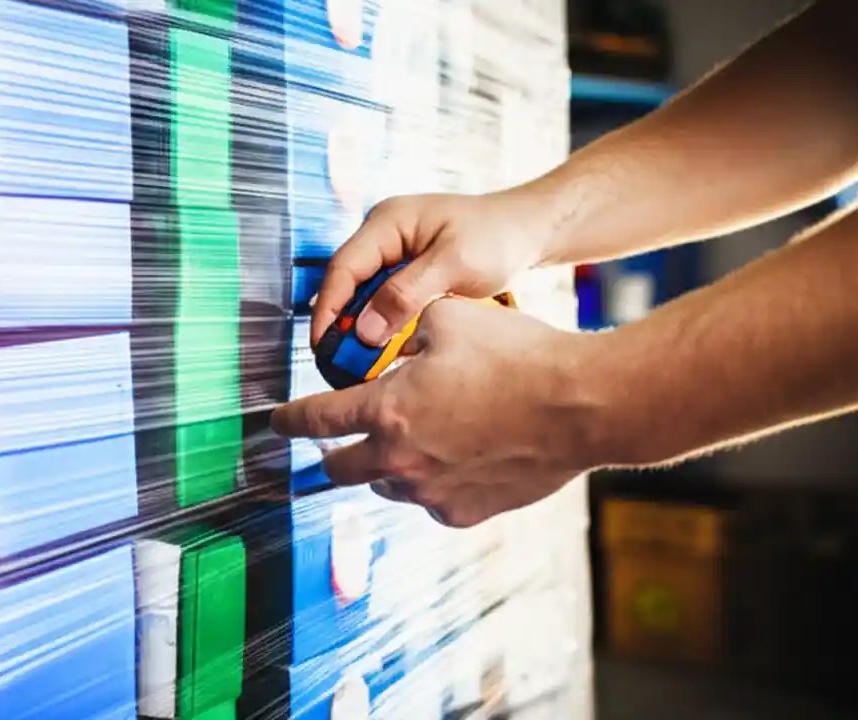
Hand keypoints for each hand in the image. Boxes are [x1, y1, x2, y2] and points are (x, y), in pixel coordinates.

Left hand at [275, 298, 603, 526]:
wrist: (581, 406)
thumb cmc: (517, 355)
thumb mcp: (449, 318)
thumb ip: (405, 329)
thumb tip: (387, 339)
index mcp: (387, 410)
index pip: (317, 419)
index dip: (290, 418)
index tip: (277, 420)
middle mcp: (400, 459)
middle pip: (340, 468)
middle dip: (331, 452)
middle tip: (335, 442)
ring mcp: (432, 493)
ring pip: (387, 486)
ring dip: (384, 466)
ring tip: (405, 443)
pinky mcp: (465, 512)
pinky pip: (431, 502)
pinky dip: (430, 483)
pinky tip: (449, 462)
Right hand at [311, 191, 562, 347]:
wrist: (528, 230)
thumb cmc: (498, 236)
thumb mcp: (455, 266)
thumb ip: (407, 295)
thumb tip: (365, 330)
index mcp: (387, 222)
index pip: (343, 267)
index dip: (328, 309)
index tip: (322, 345)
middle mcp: (383, 235)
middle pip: (347, 283)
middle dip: (341, 323)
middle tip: (338, 363)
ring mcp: (393, 252)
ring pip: (363, 295)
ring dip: (361, 327)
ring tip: (358, 364)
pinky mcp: (406, 270)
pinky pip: (382, 300)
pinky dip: (381, 325)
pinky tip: (383, 351)